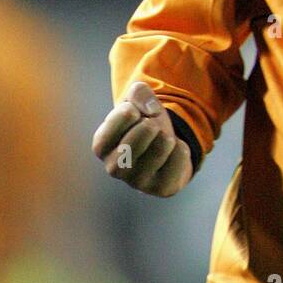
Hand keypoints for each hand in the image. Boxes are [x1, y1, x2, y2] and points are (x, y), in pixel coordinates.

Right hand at [92, 80, 193, 196]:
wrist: (164, 152)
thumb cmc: (144, 125)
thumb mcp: (137, 103)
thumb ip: (138, 93)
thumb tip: (150, 107)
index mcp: (102, 146)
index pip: (120, 119)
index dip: (133, 110)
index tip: (135, 114)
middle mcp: (114, 168)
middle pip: (142, 134)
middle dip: (153, 124)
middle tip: (153, 127)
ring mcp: (137, 181)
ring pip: (162, 146)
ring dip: (168, 136)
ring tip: (163, 140)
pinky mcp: (161, 189)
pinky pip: (179, 158)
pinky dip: (181, 149)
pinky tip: (173, 154)